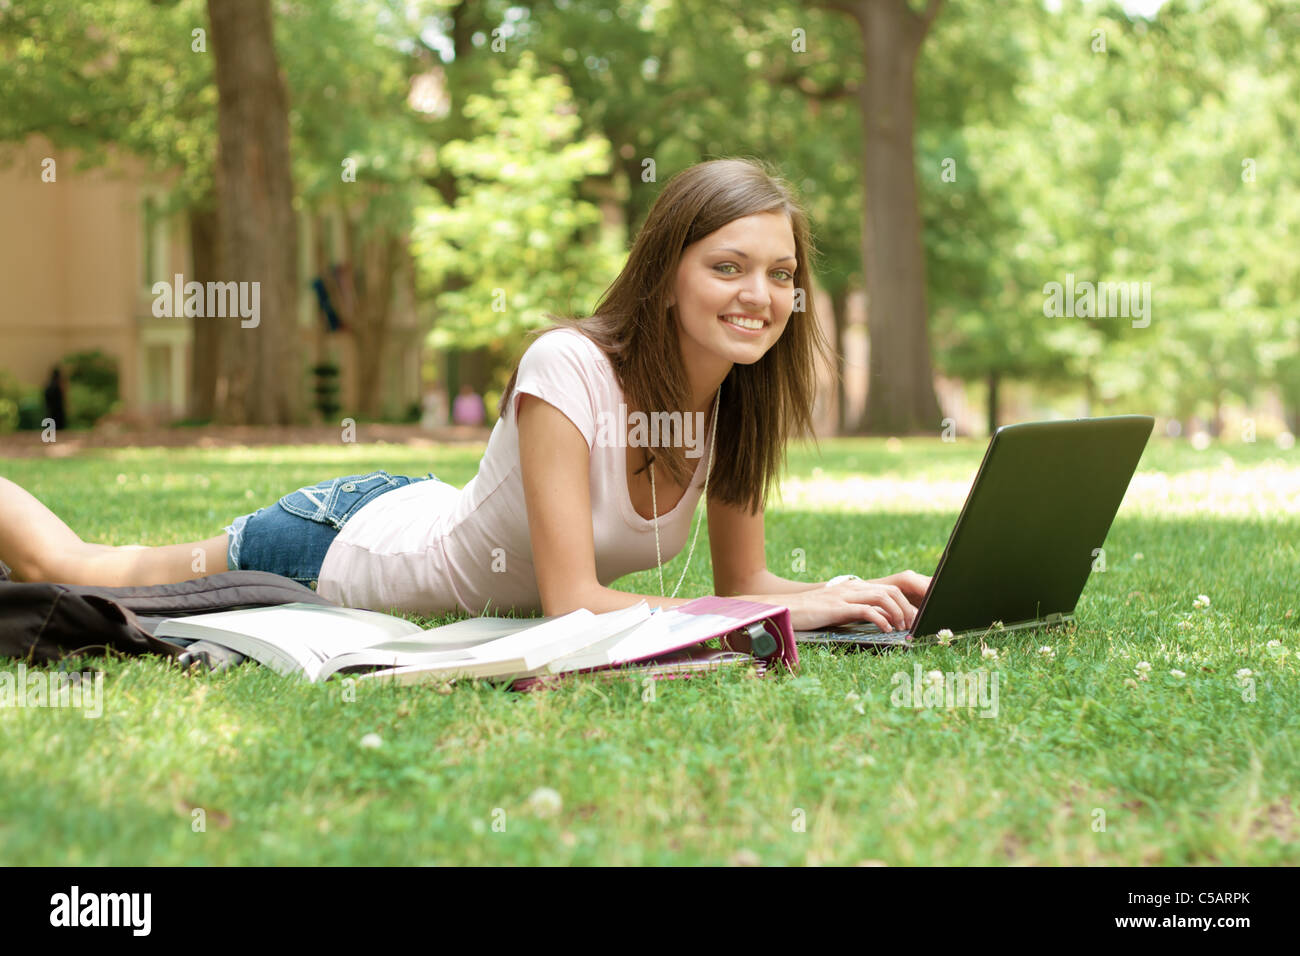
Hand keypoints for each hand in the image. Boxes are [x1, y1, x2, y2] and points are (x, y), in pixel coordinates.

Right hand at [783, 569, 931, 631]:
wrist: (787, 608)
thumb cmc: (811, 612)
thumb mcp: (839, 609)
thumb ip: (859, 611)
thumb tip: (882, 620)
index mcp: (855, 588)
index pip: (889, 589)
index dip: (905, 603)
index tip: (912, 619)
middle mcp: (853, 588)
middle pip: (891, 591)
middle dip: (907, 608)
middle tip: (912, 625)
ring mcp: (846, 596)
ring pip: (883, 598)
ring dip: (897, 614)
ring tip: (901, 628)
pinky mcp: (838, 607)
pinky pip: (867, 610)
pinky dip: (881, 620)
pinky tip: (885, 630)